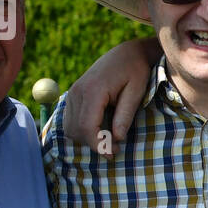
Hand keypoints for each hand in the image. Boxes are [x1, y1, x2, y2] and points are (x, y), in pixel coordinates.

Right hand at [61, 37, 159, 153]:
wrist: (126, 53)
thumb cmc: (135, 71)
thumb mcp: (136, 92)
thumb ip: (125, 115)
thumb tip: (117, 139)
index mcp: (93, 90)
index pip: (87, 127)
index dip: (98, 145)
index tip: (112, 154)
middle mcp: (77, 91)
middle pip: (76, 130)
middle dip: (94, 144)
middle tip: (115, 148)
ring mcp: (72, 92)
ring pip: (70, 128)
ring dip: (87, 138)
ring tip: (109, 137)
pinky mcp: (72, 95)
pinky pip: (70, 120)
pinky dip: (83, 130)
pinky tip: (101, 128)